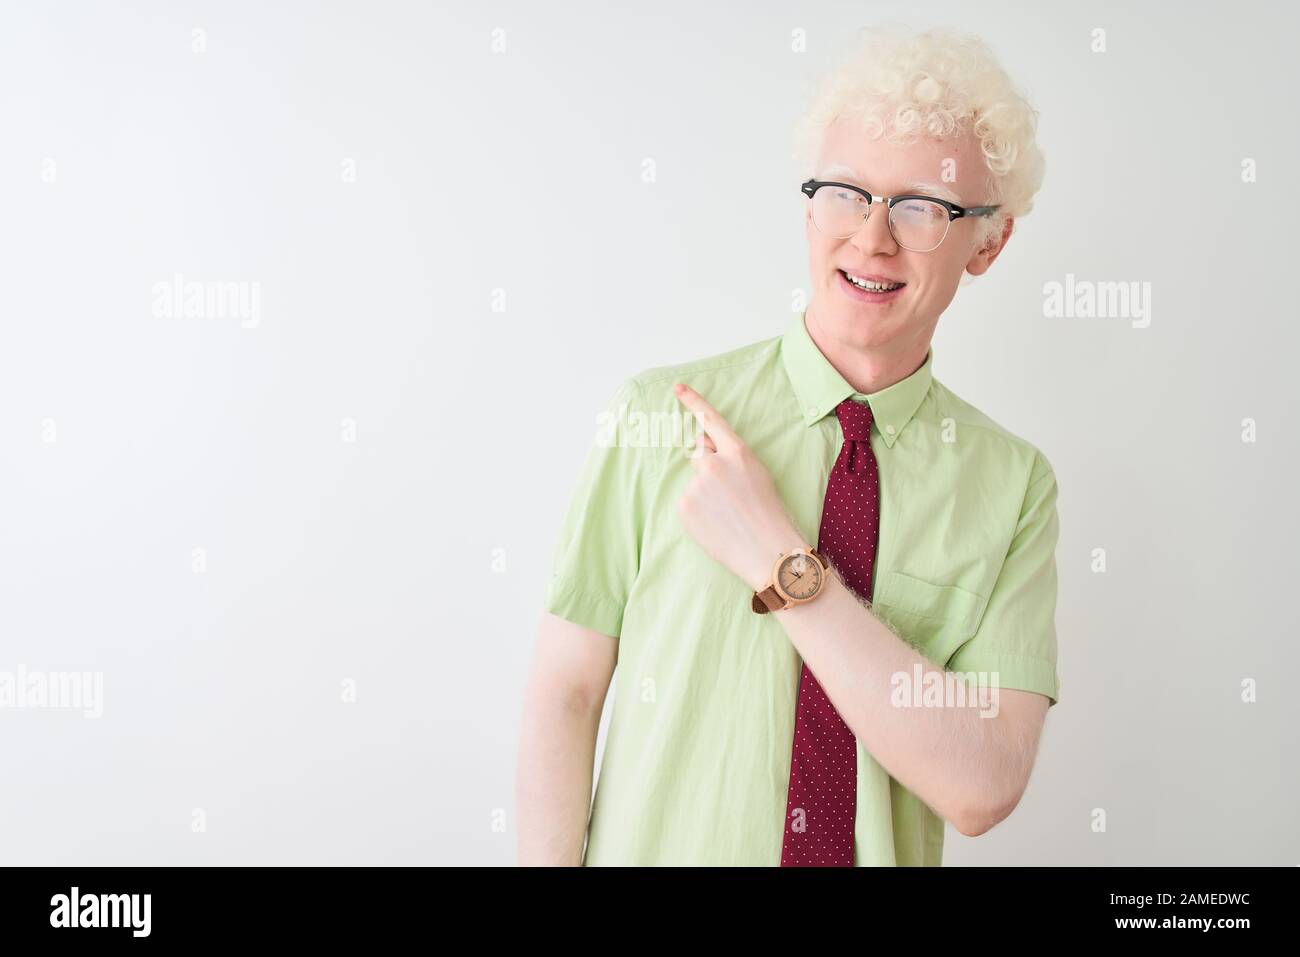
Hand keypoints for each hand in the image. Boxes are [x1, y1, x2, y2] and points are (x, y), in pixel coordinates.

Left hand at [672, 382, 806, 591]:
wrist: (767, 552)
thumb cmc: (769, 514)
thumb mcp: (759, 474)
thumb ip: (732, 458)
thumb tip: (706, 452)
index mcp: (737, 453)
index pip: (711, 420)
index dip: (693, 402)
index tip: (677, 388)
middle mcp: (713, 464)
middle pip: (699, 451)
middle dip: (708, 463)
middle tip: (727, 491)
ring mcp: (696, 485)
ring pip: (695, 480)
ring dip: (705, 492)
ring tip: (727, 514)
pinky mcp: (684, 506)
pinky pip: (688, 501)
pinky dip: (698, 510)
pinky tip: (716, 523)